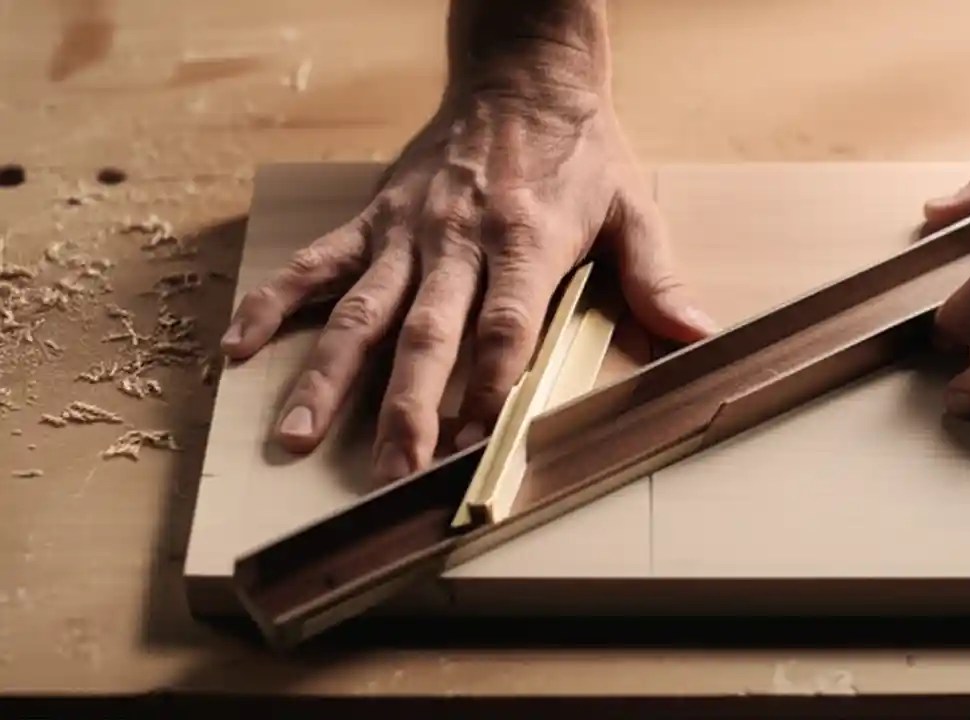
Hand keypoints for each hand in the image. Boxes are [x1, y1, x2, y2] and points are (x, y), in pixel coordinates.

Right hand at [221, 78, 714, 483]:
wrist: (522, 77)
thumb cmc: (580, 152)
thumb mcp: (633, 206)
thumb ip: (657, 276)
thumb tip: (698, 335)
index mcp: (527, 243)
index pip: (505, 330)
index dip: (490, 392)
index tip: (474, 452)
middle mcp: (459, 242)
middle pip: (427, 334)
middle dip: (406, 410)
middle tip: (387, 477)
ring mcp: (408, 232)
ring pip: (362, 311)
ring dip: (329, 376)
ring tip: (296, 436)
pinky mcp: (375, 219)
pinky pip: (319, 263)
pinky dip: (277, 302)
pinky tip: (240, 347)